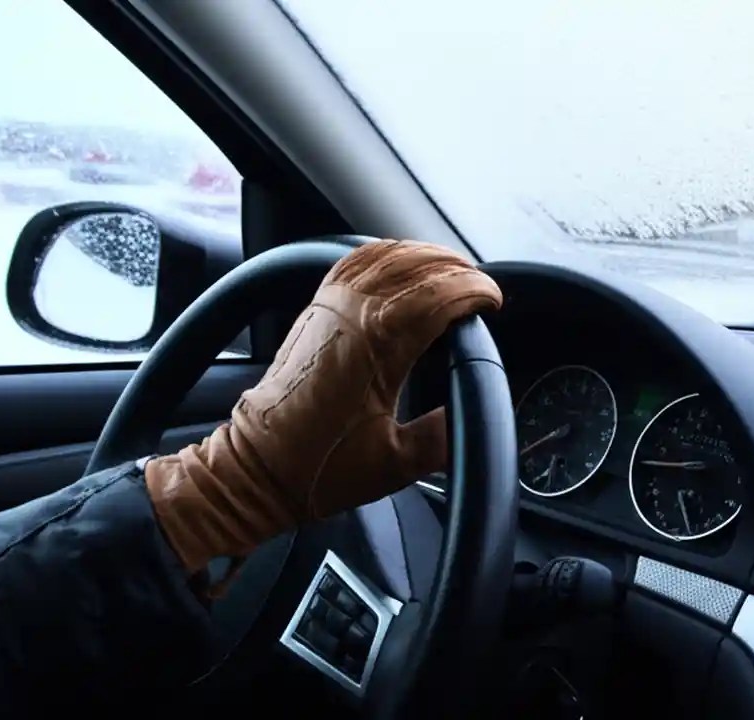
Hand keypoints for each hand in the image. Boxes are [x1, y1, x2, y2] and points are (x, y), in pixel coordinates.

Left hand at [145, 240, 501, 575]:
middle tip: (481, 291)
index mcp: (376, 345)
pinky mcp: (316, 308)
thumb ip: (446, 434)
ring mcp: (330, 305)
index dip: (474, 291)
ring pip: (387, 253)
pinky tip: (404, 263)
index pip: (439, 293)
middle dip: (458, 271)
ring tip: (453, 273)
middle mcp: (351, 313)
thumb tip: (475, 411)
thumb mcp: (399, 462)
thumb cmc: (321, 468)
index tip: (493, 303)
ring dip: (427, 256)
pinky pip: (356, 260)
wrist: (259, 467)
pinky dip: (388, 254)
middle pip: (418, 264)